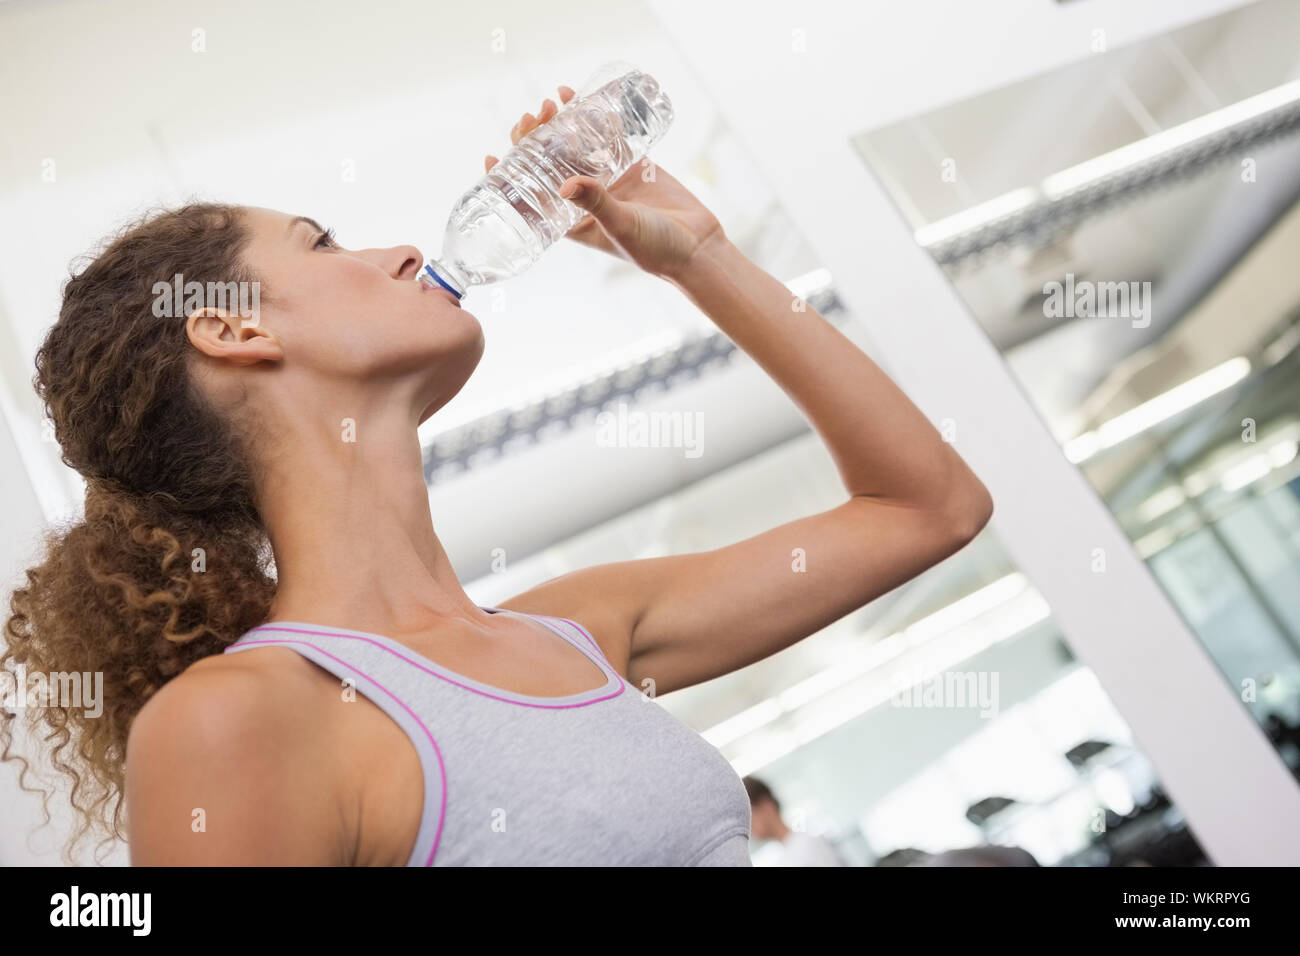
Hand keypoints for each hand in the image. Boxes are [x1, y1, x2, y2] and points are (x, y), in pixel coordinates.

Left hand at [485, 84, 727, 283]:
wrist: (697, 246)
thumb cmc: (655, 250)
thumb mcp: (620, 227)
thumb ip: (595, 204)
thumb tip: (566, 185)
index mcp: (572, 222)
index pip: (530, 197)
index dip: (508, 178)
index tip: (492, 157)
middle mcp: (586, 199)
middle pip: (549, 163)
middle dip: (535, 138)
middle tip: (533, 114)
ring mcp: (608, 180)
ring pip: (575, 146)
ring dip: (562, 122)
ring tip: (553, 100)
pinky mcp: (632, 165)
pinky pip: (608, 137)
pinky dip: (595, 117)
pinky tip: (582, 98)